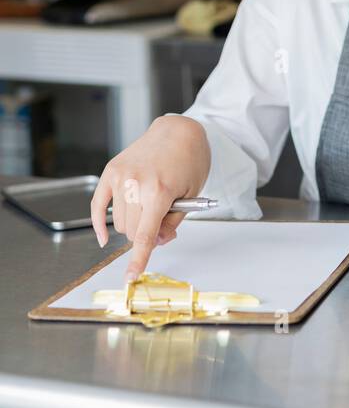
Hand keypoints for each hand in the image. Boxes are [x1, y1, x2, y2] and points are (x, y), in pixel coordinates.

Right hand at [90, 115, 210, 280]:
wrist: (179, 130)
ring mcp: (121, 177)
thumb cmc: (190, 160)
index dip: (138, 260)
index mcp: (160, 191)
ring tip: (150, 206)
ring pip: (119, 222)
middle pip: (131, 231)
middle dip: (145, 234)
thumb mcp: (192, 195)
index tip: (131, 277)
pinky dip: (99, 223)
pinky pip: (98, 205)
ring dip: (132, 225)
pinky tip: (104, 236)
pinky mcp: (111, 171)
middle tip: (161, 221)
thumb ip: (172, 223)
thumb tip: (155, 243)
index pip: (144, 235)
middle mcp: (136, 184)